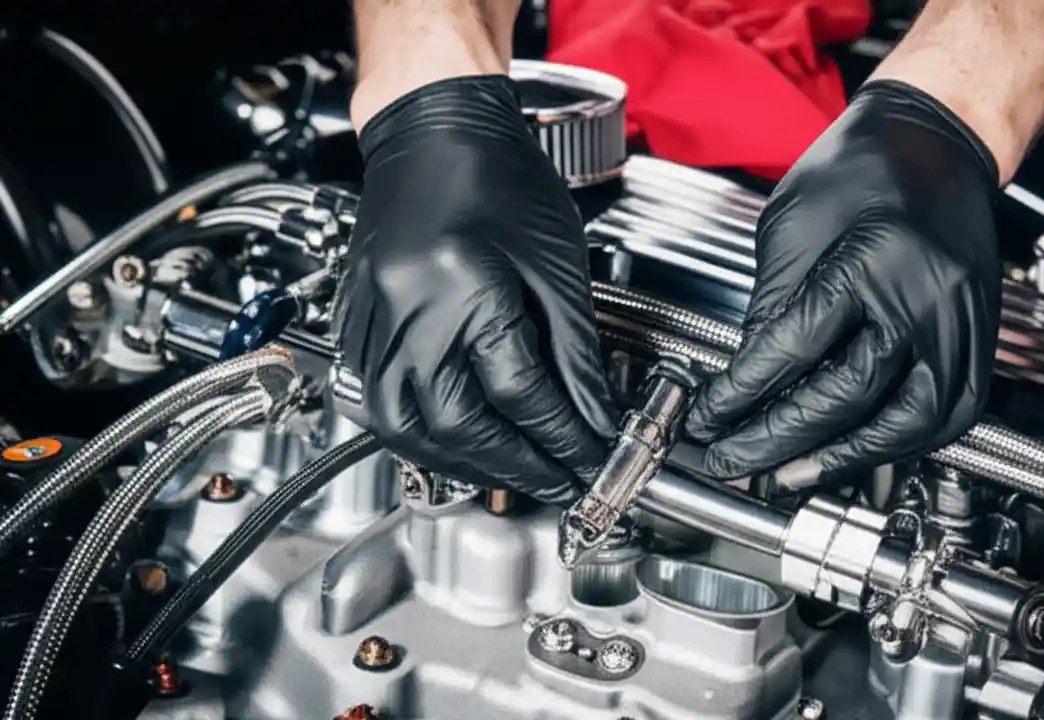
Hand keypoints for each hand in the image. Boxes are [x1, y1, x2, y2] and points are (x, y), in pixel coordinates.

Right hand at [338, 76, 617, 505]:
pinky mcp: (356, 322)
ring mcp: (373, 318)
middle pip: (458, 424)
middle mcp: (410, 309)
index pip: (522, 394)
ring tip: (508, 474)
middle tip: (556, 481)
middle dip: (515, 466)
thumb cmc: (498, 179)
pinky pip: (375, 400)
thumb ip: (575, 351)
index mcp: (466, 288)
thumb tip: (593, 419)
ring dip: (461, 463)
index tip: (592, 461)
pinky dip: (419, 435)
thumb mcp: (558, 265)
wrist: (434, 131)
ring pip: (405, 427)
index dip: (563, 438)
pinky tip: (453, 443)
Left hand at [684, 80, 1001, 484]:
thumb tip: (749, 381)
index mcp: (874, 259)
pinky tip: (850, 452)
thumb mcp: (792, 226)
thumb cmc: (865, 165)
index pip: (794, 350)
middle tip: (731, 456)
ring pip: (905, 422)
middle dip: (779, 438)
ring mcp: (964, 324)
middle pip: (847, 397)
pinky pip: (944, 416)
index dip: (742, 393)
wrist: (940, 139)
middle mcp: (929, 298)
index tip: (708, 416)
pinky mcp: (981, 342)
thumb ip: (773, 308)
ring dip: (840, 458)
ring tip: (787, 472)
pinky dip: (893, 443)